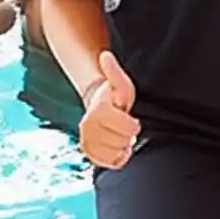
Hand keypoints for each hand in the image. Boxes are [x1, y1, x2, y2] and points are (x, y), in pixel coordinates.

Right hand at [78, 51, 140, 169]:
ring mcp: (86, 141)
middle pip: (122, 141)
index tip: (130, 117)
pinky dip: (117, 157)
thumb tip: (106, 55)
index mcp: (97, 110)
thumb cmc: (113, 96)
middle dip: (128, 135)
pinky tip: (117, 147)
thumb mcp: (120, 83)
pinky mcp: (89, 154)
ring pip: (116, 153)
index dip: (133, 125)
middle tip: (124, 127)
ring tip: (120, 135)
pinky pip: (110, 163)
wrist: (97, 108)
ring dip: (123, 146)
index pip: (127, 127)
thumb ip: (114, 72)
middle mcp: (88, 127)